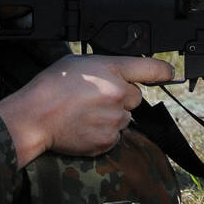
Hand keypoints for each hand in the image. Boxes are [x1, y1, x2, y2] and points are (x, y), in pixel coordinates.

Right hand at [0, 55, 173, 165]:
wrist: (34, 117)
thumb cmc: (51, 87)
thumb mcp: (79, 62)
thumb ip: (106, 68)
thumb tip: (119, 75)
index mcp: (111, 71)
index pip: (150, 68)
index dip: (163, 71)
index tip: (169, 74)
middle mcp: (118, 95)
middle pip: (135, 98)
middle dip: (121, 98)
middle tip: (95, 98)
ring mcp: (114, 120)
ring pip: (124, 119)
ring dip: (111, 117)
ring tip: (84, 113)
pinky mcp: (107, 141)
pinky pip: (114, 136)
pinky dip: (102, 133)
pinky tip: (83, 126)